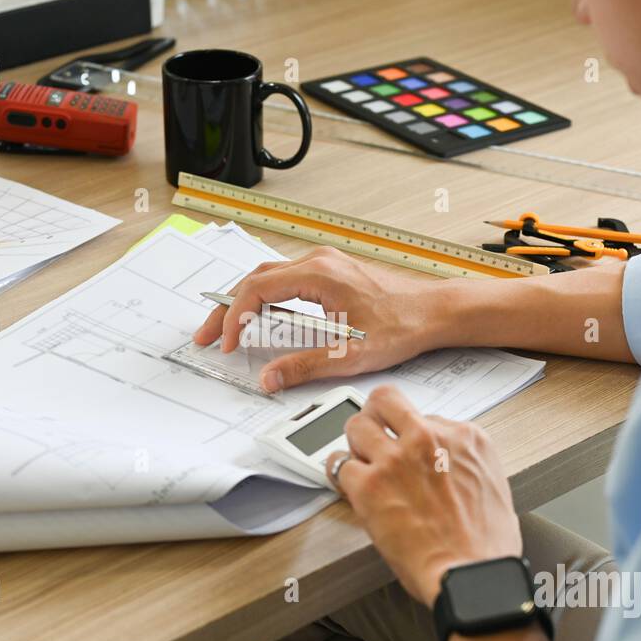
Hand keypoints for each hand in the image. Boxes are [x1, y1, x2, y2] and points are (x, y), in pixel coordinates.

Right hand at [193, 247, 447, 392]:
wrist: (435, 311)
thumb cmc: (403, 325)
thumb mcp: (351, 354)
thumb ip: (304, 366)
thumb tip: (269, 378)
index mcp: (319, 275)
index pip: (257, 289)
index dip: (232, 317)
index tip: (223, 342)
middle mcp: (319, 262)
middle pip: (255, 279)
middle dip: (226, 308)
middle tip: (205, 335)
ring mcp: (325, 264)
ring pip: (268, 276)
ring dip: (243, 301)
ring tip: (224, 328)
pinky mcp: (331, 273)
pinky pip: (285, 279)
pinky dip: (264, 297)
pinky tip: (259, 317)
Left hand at [328, 385, 522, 607]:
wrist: (471, 576)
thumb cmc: (485, 545)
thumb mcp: (492, 483)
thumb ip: (462, 460)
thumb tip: (443, 459)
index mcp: (464, 437)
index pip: (423, 414)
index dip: (411, 433)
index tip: (406, 446)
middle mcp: (429, 439)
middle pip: (384, 400)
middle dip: (375, 417)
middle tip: (373, 437)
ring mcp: (396, 459)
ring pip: (356, 425)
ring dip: (355, 445)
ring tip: (361, 463)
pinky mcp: (370, 486)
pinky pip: (339, 465)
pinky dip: (341, 477)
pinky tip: (350, 487)